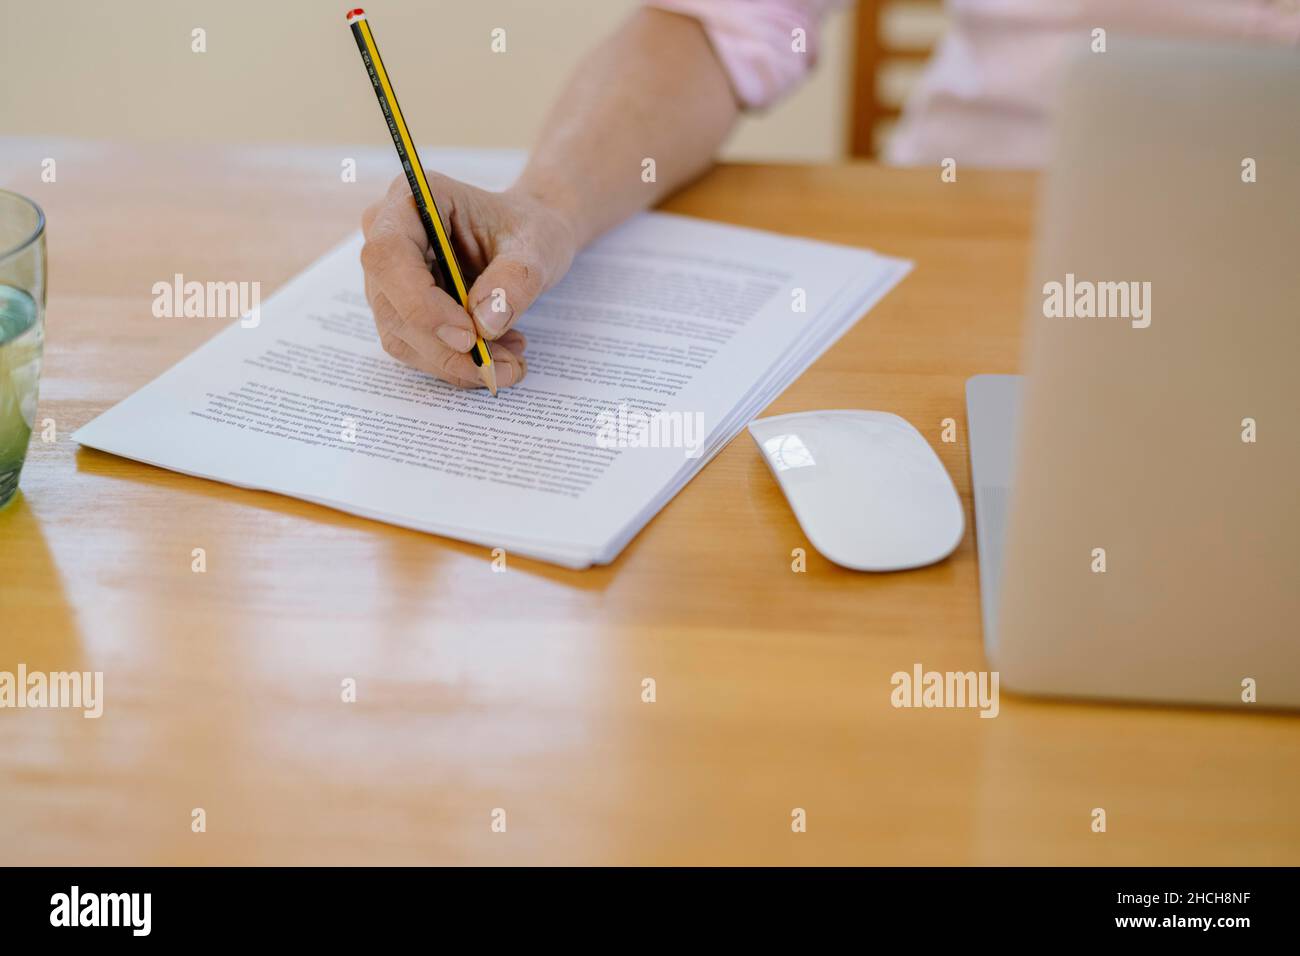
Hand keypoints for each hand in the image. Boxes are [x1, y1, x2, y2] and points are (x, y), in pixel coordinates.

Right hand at [360, 172, 576, 387]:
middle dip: (447, 348)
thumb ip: (515, 280)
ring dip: (457, 362)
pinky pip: (418, 349)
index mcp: (412, 198)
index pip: (390, 255)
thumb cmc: (528, 229)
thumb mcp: (538, 246)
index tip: (469, 337)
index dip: (421, 303)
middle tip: (504, 367)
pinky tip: (499, 355)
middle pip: (392, 305)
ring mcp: (388, 277)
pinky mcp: (400, 309)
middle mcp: (387, 235)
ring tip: (512, 362)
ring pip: (403, 337)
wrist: (526, 238)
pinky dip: (458, 363)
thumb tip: (485, 324)